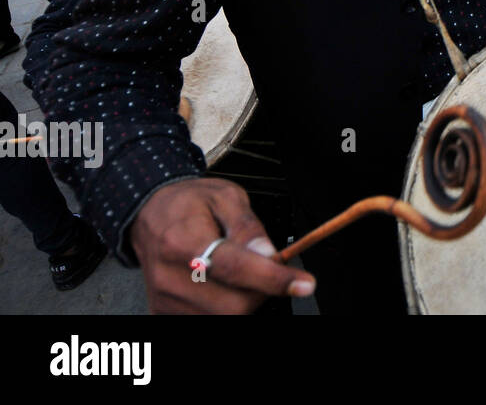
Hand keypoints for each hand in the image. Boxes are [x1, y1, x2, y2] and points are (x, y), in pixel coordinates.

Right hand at [129, 177, 314, 313]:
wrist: (150, 215)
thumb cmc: (188, 204)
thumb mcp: (226, 197)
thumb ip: (248, 227)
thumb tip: (269, 256)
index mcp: (184, 240)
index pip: (235, 268)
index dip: (273, 279)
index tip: (304, 283)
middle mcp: (170, 276)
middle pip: (233, 304)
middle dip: (262, 289)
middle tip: (264, 267)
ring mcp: (165, 299)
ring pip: (224, 317)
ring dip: (245, 299)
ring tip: (239, 272)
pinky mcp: (163, 312)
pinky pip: (208, 320)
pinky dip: (226, 306)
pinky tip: (224, 285)